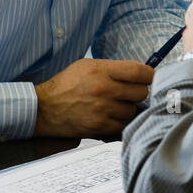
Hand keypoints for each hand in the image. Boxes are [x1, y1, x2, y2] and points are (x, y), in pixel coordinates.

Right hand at [34, 58, 154, 137]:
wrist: (43, 109)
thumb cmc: (66, 84)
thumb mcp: (87, 66)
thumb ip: (113, 68)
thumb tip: (140, 73)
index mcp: (100, 70)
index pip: (139, 71)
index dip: (150, 75)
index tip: (149, 78)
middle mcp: (103, 89)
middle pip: (141, 92)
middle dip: (138, 92)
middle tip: (129, 93)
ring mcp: (102, 109)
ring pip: (133, 110)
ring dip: (128, 109)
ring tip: (114, 105)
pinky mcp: (99, 126)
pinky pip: (122, 125)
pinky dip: (119, 122)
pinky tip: (109, 117)